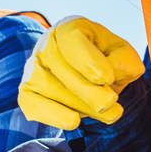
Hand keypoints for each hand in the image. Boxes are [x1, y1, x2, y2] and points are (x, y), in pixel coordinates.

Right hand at [18, 17, 143, 129]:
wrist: (88, 76)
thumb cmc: (105, 61)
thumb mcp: (122, 54)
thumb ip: (123, 61)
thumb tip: (107, 79)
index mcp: (70, 29)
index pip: (71, 39)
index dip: (88, 60)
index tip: (106, 78)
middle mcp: (46, 45)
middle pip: (60, 66)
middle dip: (88, 90)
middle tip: (110, 102)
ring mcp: (33, 69)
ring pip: (49, 88)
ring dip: (80, 106)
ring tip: (107, 113)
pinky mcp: (27, 92)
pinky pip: (32, 104)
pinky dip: (53, 115)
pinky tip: (73, 122)